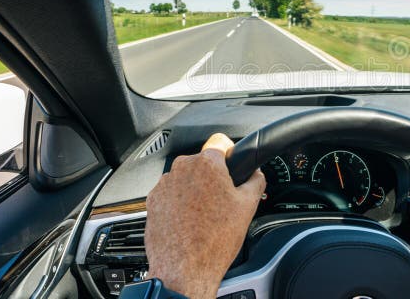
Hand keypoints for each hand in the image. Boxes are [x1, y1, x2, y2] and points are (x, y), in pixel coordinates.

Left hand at [145, 133, 265, 297]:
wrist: (185, 268)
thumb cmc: (214, 239)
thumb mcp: (248, 206)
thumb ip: (256, 181)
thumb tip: (256, 174)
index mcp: (207, 163)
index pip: (221, 141)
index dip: (231, 153)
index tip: (233, 163)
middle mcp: (181, 168)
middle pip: (203, 163)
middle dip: (213, 177)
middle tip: (222, 199)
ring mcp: (164, 185)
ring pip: (185, 179)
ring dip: (195, 190)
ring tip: (205, 214)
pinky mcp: (153, 201)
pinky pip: (171, 194)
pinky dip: (179, 203)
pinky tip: (190, 221)